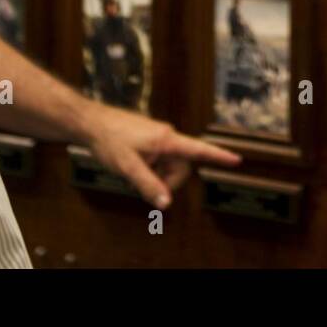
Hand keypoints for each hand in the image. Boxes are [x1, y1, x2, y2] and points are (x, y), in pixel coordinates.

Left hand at [80, 101, 239, 209]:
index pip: (197, 149)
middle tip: (146, 186)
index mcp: (166, 140)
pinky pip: (159, 158)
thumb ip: (148, 185)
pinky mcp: (149, 138)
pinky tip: (132, 165)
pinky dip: (150, 167)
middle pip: (181, 165)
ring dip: (156, 174)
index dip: (217, 155)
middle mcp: (165, 135)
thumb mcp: (128, 168)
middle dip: (167, 180)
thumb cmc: (109, 140)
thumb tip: (166, 203)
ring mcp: (157, 136)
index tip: (236, 159)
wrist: (91, 122)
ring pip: (168, 163)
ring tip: (134, 172)